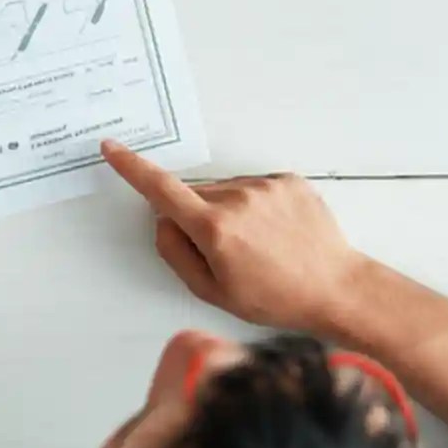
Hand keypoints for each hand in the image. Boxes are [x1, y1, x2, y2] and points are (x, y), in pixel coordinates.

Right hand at [101, 140, 365, 332]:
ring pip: (225, 191)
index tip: (112, 148)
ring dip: (228, 211)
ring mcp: (266, 186)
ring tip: (258, 244)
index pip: (161, 190)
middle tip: (226, 251)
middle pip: (195, 195)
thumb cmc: (274, 298)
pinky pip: (254, 187)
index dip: (131, 167)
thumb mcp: (213, 291)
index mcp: (215, 228)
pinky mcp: (288, 180)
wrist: (336, 288)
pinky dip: (255, 205)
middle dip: (197, 216)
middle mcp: (238, 199)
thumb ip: (176, 254)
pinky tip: (274, 232)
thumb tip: (163, 222)